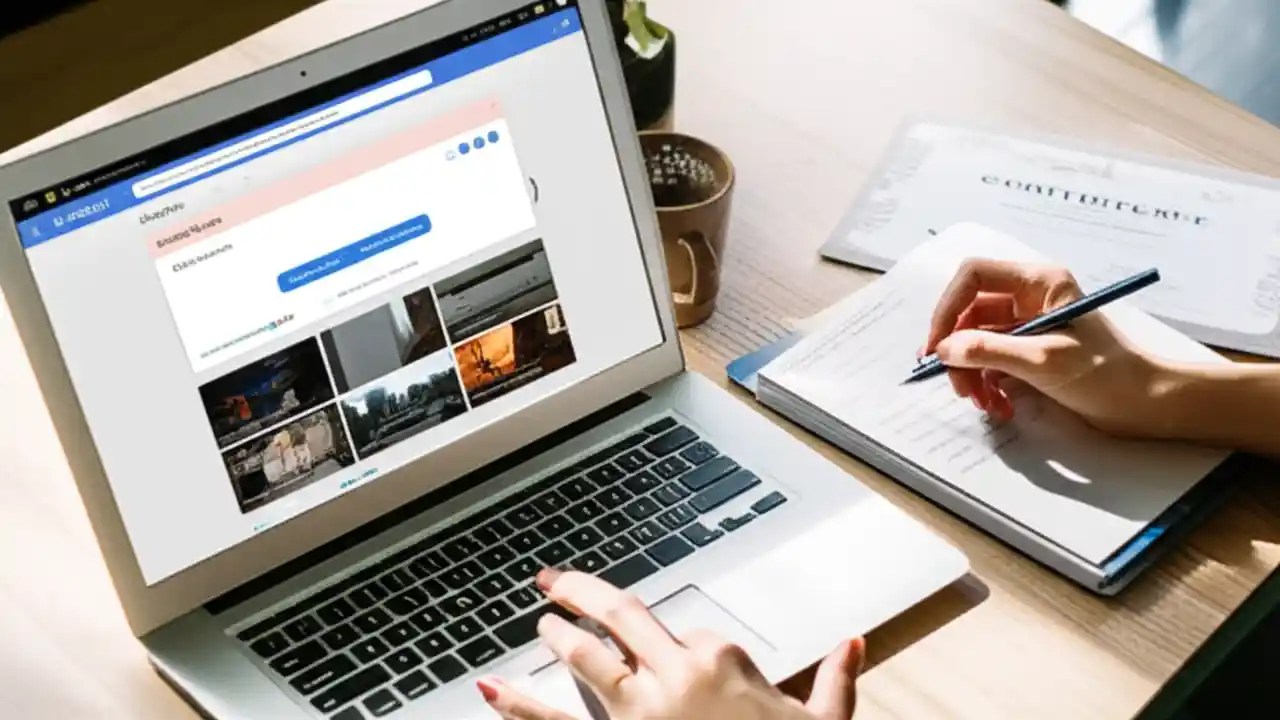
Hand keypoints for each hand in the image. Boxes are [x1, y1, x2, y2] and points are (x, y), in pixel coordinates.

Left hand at [478, 569, 865, 719]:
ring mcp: (637, 712)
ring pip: (584, 658)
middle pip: (620, 616)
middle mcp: (673, 676)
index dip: (679, 642)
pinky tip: (487, 689)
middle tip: (553, 581)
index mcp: (722, 660)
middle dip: (581, 594)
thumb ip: (837, 679)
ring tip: (538, 622)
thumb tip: (854, 644)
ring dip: (556, 635)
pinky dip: (516, 705)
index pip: (688, 630)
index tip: (679, 655)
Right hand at [922, 259, 1165, 436]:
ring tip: (985, 404)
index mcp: (1039, 283)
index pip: (973, 277)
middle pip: (970, 314)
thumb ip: (989, 351)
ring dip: (972, 374)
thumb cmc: (1106, 374)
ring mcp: (1029, 325)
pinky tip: (1000, 406)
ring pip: (976, 342)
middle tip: (959, 387)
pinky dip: (988, 385)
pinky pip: (992, 361)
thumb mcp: (1043, 361)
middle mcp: (1030, 297)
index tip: (937, 346)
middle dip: (960, 352)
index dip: (948, 308)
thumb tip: (943, 350)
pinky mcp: (1029, 351)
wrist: (1145, 405)